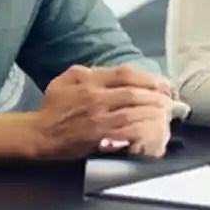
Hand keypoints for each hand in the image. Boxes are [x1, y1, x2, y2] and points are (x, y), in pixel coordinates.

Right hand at [32, 65, 171, 159]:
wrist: (39, 134)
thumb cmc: (53, 106)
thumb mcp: (67, 79)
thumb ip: (91, 71)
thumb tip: (113, 71)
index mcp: (90, 81)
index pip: (126, 74)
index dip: (149, 78)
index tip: (163, 83)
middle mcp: (96, 98)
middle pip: (134, 94)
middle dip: (157, 96)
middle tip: (170, 100)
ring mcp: (98, 120)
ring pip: (134, 114)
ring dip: (153, 114)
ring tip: (166, 114)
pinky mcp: (99, 138)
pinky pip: (127, 133)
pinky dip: (142, 131)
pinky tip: (153, 130)